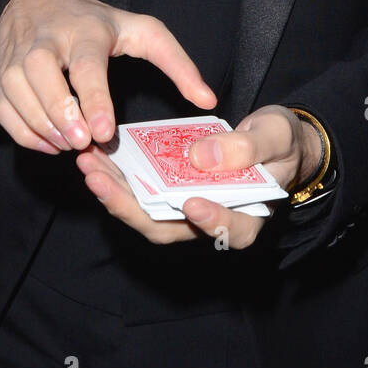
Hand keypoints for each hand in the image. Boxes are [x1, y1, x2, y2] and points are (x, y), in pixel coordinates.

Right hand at [0, 0, 215, 153]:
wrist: (34, 2)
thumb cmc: (95, 22)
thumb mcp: (142, 31)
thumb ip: (176, 64)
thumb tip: (206, 99)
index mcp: (85, 31)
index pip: (87, 66)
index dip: (95, 100)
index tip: (104, 132)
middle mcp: (47, 41)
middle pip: (42, 75)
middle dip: (59, 114)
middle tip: (82, 143)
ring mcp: (18, 58)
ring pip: (17, 93)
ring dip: (41, 126)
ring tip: (70, 146)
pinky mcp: (2, 76)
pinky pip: (4, 109)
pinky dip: (22, 132)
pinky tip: (50, 144)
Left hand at [77, 104, 321, 247]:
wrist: (271, 137)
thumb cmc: (279, 141)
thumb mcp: (274, 136)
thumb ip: (246, 148)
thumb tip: (201, 157)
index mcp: (248, 215)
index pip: (231, 230)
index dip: (211, 222)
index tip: (192, 204)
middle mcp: (211, 220)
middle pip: (170, 228)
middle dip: (130, 206)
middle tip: (99, 179)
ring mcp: (186, 209)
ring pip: (147, 213)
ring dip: (114, 192)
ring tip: (88, 164)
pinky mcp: (171, 192)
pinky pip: (141, 192)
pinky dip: (118, 177)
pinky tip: (98, 157)